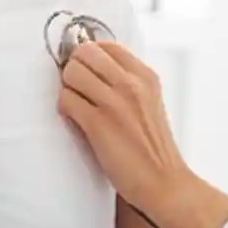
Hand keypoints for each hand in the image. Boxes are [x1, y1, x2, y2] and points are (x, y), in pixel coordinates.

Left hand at [58, 42, 188, 210]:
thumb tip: (95, 69)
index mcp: (146, 76)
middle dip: (74, 67)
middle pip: (85, 53)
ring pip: (71, 73)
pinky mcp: (98, 123)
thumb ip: (128, 83)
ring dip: (67, 87)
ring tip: (76, 103)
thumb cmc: (153, 148)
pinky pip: (66, 99)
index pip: (107, 45)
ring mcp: (114, 102)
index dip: (90, 56)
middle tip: (76, 86)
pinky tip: (74, 118)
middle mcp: (131, 84)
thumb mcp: (150, 102)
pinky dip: (64, 107)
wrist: (163, 182)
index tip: (86, 70)